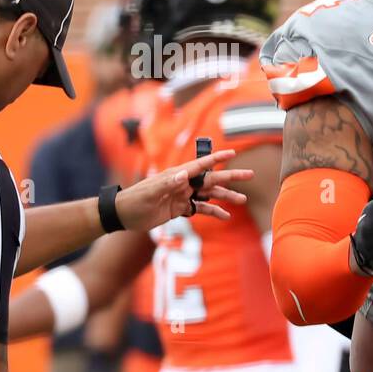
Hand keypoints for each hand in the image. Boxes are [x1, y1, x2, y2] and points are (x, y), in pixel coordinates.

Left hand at [116, 148, 252, 229]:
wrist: (122, 216)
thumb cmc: (133, 201)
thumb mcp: (150, 192)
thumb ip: (167, 184)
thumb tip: (184, 176)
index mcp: (176, 175)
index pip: (200, 165)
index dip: (216, 159)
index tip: (233, 154)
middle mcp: (183, 184)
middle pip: (211, 179)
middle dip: (231, 177)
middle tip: (250, 174)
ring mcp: (183, 196)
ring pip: (209, 195)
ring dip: (226, 196)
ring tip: (242, 200)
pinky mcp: (180, 209)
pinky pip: (201, 210)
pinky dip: (214, 212)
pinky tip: (226, 217)